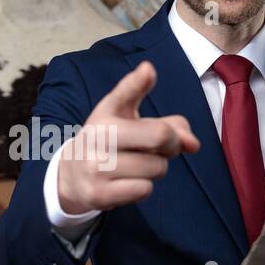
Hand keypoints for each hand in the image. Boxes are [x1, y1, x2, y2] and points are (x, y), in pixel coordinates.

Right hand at [57, 60, 199, 212]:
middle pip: (161, 136)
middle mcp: (98, 136)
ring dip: (156, 168)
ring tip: (137, 166)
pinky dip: (144, 187)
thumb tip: (193, 143)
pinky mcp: (99, 193)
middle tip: (160, 148)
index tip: (148, 70)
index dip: (140, 80)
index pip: (126, 92)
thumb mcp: (128, 121)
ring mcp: (96, 166)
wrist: (70, 176)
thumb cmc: (110, 143)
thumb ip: (167, 123)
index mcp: (105, 113)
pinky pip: (144, 189)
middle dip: (171, 144)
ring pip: (156, 167)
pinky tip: (129, 182)